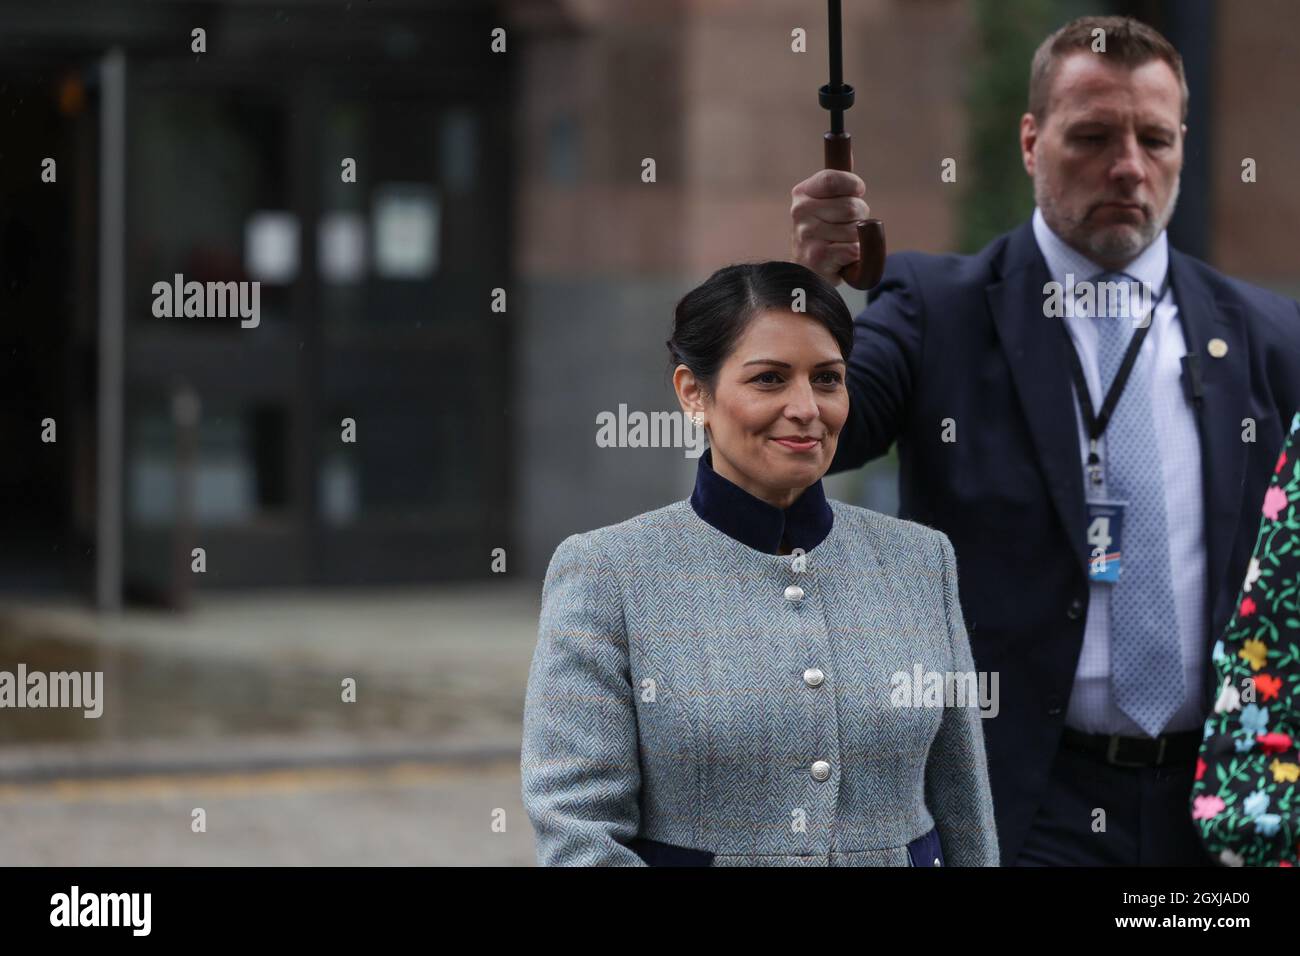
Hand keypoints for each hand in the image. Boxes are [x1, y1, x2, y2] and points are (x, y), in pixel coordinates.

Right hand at [790, 169, 870, 286]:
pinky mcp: (817, 257)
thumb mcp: (823, 203)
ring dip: (856, 238)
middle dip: (858, 216)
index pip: (833, 179)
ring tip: (841, 243)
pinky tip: (841, 258)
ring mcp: (807, 235)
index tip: (857, 192)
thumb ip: (836, 181)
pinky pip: (853, 249)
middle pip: (851, 206)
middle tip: (846, 226)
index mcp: (802, 194)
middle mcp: (800, 212)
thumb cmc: (823, 234)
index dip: (853, 185)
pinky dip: (855, 255)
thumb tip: (846, 150)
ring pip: (855, 229)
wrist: (807, 273)